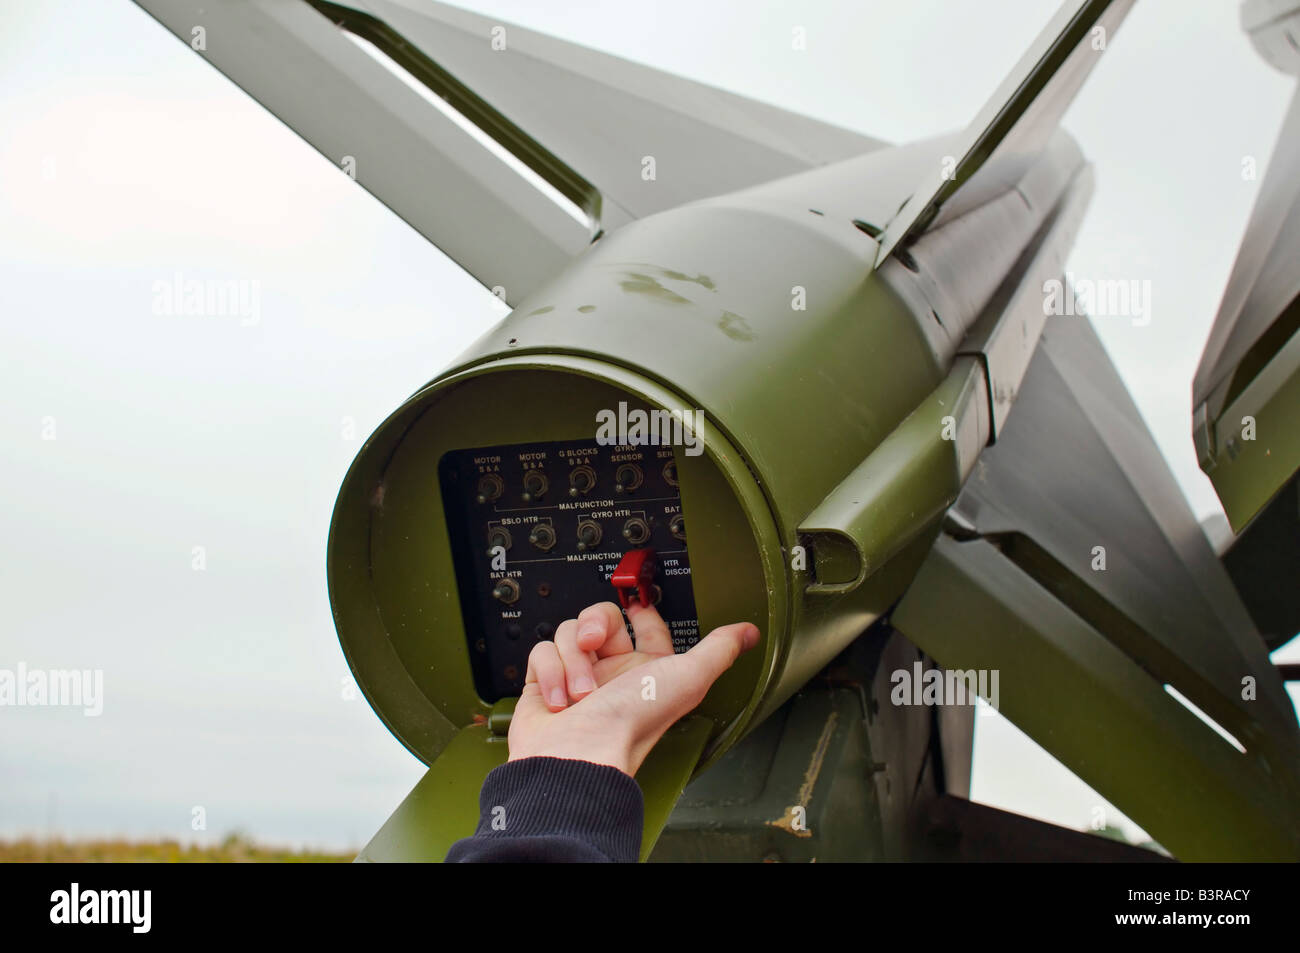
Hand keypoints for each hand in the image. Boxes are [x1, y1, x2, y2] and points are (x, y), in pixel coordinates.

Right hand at [508, 600, 759, 775]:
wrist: (578, 756)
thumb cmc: (630, 724)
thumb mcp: (688, 678)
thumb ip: (718, 649)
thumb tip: (747, 632)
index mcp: (646, 670)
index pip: (645, 625)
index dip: (642, 610)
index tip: (637, 601)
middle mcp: (612, 674)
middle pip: (599, 619)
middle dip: (595, 625)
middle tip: (595, 641)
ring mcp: (577, 679)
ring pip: (568, 634)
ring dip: (573, 658)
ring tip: (582, 691)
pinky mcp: (545, 686)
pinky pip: (541, 653)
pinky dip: (550, 673)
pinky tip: (561, 698)